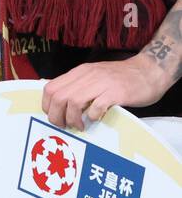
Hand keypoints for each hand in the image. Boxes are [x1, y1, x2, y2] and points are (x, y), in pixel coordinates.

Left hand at [42, 54, 170, 130]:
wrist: (149, 71)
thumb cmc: (121, 77)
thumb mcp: (94, 76)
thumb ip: (79, 85)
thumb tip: (62, 102)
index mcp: (79, 72)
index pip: (51, 88)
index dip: (47, 105)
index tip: (53, 116)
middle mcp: (87, 75)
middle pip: (59, 97)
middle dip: (57, 115)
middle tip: (64, 125)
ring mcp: (101, 83)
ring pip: (73, 101)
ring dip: (72, 118)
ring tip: (80, 126)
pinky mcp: (116, 93)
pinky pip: (96, 106)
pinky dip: (92, 116)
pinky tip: (96, 119)